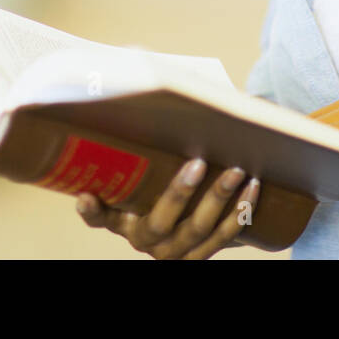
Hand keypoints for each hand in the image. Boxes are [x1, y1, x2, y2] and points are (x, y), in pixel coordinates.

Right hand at [76, 158, 257, 258]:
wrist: (189, 228)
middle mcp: (148, 242)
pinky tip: (253, 188)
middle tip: (197, 163)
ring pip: (199, 229)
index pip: (102, 218)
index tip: (85, 196)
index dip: (92, 211)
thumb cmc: (162, 186)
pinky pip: (224, 236)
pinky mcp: (204, 255)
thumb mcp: (146, 176)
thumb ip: (140, 148)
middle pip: (160, 222)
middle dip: (179, 193)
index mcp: (125, 222)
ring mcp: (177, 252)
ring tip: (237, 170)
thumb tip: (145, 84)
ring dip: (220, 198)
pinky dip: (240, 212)